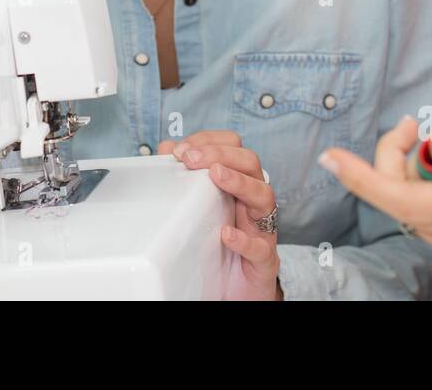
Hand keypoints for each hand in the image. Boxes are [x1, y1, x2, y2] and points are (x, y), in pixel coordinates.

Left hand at [158, 131, 281, 299]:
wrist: (235, 289)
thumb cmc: (218, 244)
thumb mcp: (200, 208)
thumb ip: (186, 178)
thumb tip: (166, 149)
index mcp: (239, 184)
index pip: (234, 148)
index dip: (210, 142)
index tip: (182, 149)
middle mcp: (254, 201)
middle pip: (251, 163)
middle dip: (221, 154)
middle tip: (192, 158)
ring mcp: (262, 229)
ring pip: (264, 195)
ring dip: (239, 181)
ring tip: (215, 175)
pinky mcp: (264, 260)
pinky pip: (261, 247)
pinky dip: (244, 239)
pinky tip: (226, 233)